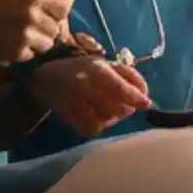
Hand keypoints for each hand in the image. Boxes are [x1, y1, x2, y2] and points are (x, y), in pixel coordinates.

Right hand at [0, 0, 69, 63]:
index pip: (63, 8)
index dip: (56, 11)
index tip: (46, 11)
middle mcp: (32, 17)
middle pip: (56, 27)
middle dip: (46, 26)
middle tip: (27, 23)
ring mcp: (25, 37)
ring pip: (47, 44)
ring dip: (38, 41)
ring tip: (19, 34)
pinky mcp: (17, 54)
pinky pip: (32, 55)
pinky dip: (24, 51)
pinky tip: (8, 42)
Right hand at [30, 55, 150, 136]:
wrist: (45, 77)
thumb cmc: (81, 68)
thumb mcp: (105, 63)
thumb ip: (127, 75)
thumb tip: (145, 93)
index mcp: (96, 69)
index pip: (121, 88)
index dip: (137, 98)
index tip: (147, 104)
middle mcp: (85, 86)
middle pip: (117, 107)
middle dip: (127, 108)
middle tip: (128, 105)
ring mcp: (75, 103)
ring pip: (105, 120)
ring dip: (114, 117)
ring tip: (112, 109)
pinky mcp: (68, 117)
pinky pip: (91, 128)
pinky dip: (100, 125)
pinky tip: (99, 117)